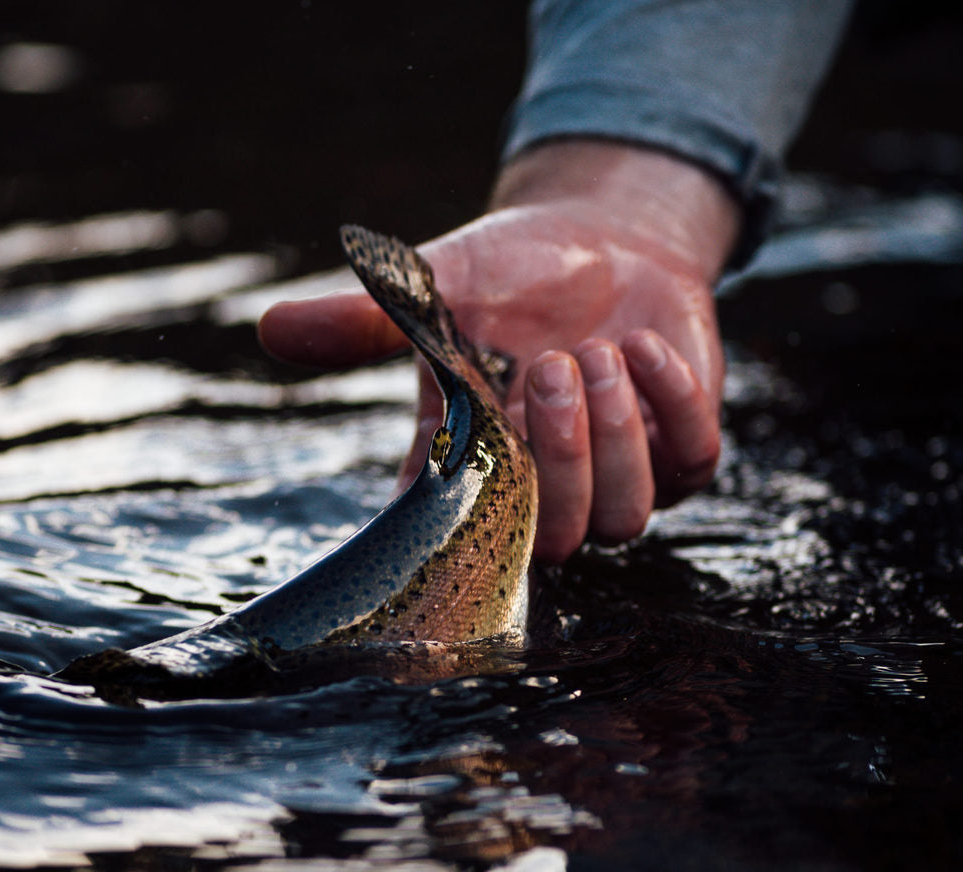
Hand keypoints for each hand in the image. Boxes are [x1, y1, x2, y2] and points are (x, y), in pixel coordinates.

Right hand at [258, 141, 740, 561]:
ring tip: (595, 350)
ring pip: (624, 517)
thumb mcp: (436, 288)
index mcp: (471, 467)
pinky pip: (692, 464)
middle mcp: (541, 489)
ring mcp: (617, 481)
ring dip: (613, 432)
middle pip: (553, 541)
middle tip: (545, 363)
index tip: (460, 483)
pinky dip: (671, 401)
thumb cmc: (512, 271)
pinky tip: (644, 343)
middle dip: (555, 456)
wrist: (606, 238)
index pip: (452, 542)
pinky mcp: (682, 453)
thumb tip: (270, 327)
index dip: (455, 541)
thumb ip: (364, 320)